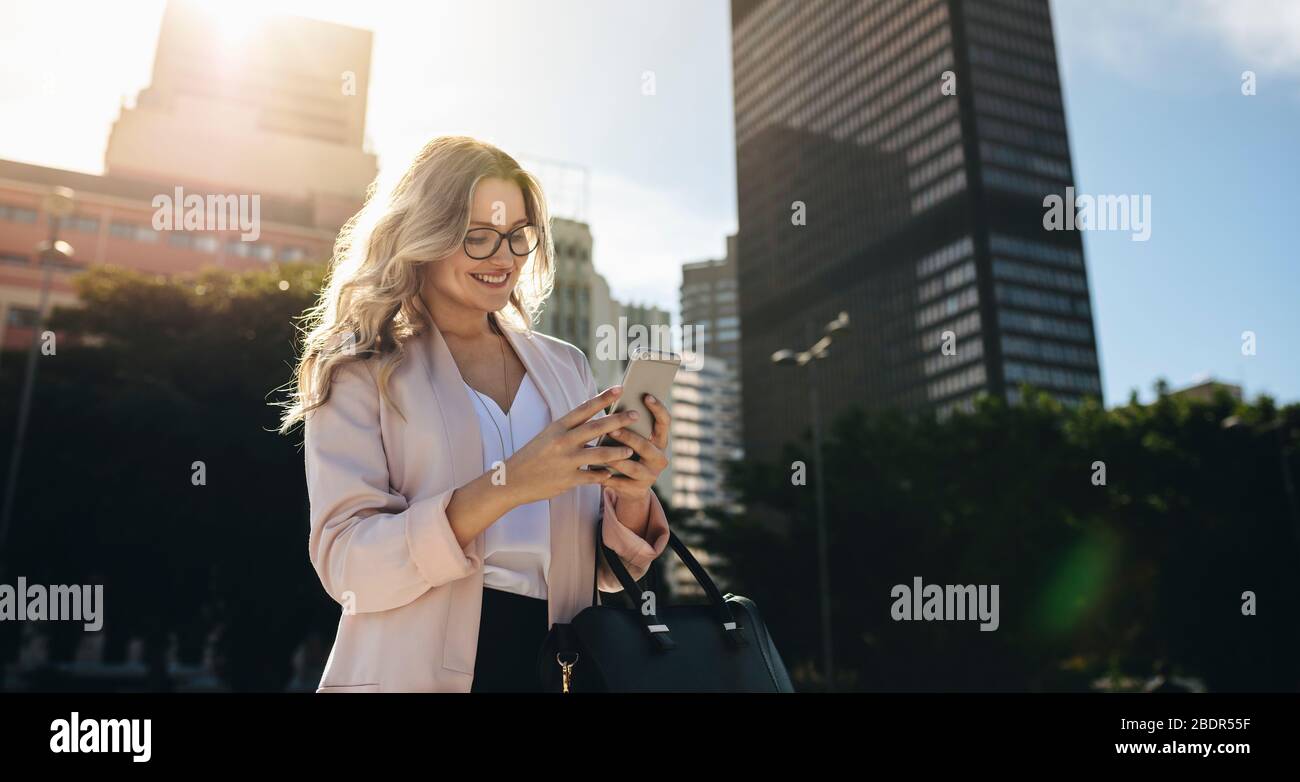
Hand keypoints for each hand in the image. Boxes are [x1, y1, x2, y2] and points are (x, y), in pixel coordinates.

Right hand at [502, 386, 639, 504]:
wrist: (512, 479)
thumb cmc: (533, 455)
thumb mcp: (548, 435)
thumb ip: (570, 428)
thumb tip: (594, 419)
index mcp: (558, 427)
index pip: (584, 408)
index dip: (603, 398)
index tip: (620, 389)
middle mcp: (563, 441)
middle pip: (596, 427)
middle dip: (618, 420)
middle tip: (636, 414)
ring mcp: (566, 460)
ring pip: (599, 453)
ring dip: (618, 451)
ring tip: (631, 450)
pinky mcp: (568, 479)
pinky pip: (593, 476)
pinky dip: (604, 475)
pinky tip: (612, 474)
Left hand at [602, 393, 669, 500]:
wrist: (631, 486)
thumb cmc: (629, 451)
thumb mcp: (634, 438)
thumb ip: (630, 424)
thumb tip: (616, 399)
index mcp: (661, 440)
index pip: (664, 422)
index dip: (658, 409)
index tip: (646, 396)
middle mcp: (659, 458)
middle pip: (646, 446)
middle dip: (629, 437)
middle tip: (613, 428)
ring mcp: (650, 475)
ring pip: (633, 467)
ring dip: (616, 459)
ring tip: (601, 451)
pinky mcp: (637, 489)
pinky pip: (620, 482)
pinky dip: (607, 476)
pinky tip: (594, 470)